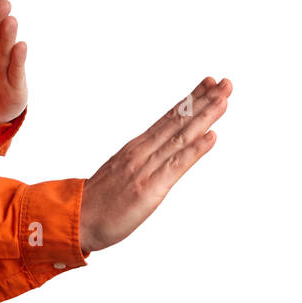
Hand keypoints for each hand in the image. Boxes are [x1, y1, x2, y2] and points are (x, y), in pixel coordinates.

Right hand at [80, 76, 232, 252]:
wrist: (76, 219)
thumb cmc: (98, 201)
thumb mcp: (121, 173)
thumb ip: (140, 162)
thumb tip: (157, 155)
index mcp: (136, 147)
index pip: (169, 117)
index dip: (191, 100)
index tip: (210, 83)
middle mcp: (142, 151)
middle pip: (178, 121)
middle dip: (204, 101)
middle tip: (226, 82)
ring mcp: (145, 168)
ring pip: (180, 137)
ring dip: (204, 117)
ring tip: (223, 100)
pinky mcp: (149, 188)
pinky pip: (176, 165)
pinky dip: (195, 149)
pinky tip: (211, 136)